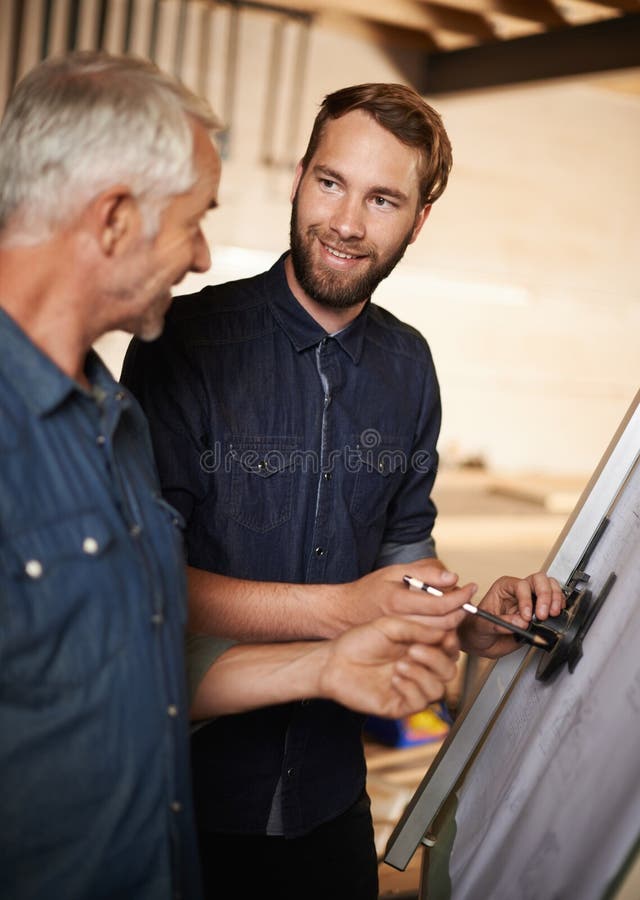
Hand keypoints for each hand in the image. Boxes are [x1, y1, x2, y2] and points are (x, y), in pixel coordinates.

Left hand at [319, 617, 459, 718]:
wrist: (334, 662)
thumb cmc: (359, 641)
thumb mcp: (389, 626)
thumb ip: (417, 629)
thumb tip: (444, 633)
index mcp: (420, 647)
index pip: (449, 650)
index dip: (451, 644)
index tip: (445, 637)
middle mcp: (418, 669)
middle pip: (448, 671)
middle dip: (436, 660)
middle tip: (414, 650)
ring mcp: (410, 688)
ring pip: (437, 690)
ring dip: (422, 675)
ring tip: (400, 665)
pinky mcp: (399, 705)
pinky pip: (419, 702)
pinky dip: (411, 688)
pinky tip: (394, 678)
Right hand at [339, 559, 475, 633]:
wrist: (344, 614)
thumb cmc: (368, 591)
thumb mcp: (393, 571)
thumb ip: (424, 573)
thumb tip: (451, 578)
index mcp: (400, 602)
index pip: (441, 604)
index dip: (461, 597)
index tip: (470, 588)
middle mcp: (402, 623)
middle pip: (445, 624)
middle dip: (461, 611)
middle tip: (465, 600)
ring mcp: (402, 638)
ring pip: (440, 636)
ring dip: (453, 623)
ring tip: (455, 609)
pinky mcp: (403, 647)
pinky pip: (430, 643)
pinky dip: (441, 633)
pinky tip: (441, 622)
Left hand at [459, 572, 564, 657]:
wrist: (481, 641)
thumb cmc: (477, 628)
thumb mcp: (482, 626)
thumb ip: (499, 624)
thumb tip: (520, 623)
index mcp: (503, 588)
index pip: (521, 586)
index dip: (526, 600)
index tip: (526, 616)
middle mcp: (518, 591)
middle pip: (538, 580)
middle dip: (545, 595)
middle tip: (543, 613)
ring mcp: (531, 600)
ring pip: (549, 586)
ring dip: (555, 599)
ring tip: (552, 613)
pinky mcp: (539, 612)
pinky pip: (553, 601)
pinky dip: (558, 606)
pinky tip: (555, 615)